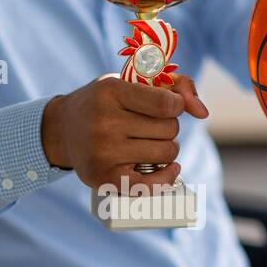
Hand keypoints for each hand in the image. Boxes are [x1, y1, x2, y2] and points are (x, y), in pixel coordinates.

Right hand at [40, 72, 207, 189]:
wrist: (62, 130)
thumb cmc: (104, 103)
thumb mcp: (130, 81)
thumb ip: (174, 85)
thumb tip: (204, 112)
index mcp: (110, 92)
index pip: (166, 104)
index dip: (175, 106)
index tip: (167, 106)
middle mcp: (104, 122)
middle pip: (170, 130)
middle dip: (168, 127)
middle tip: (149, 127)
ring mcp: (103, 153)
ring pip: (166, 154)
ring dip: (167, 150)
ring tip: (149, 144)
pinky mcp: (104, 178)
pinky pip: (150, 185)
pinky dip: (167, 178)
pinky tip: (169, 169)